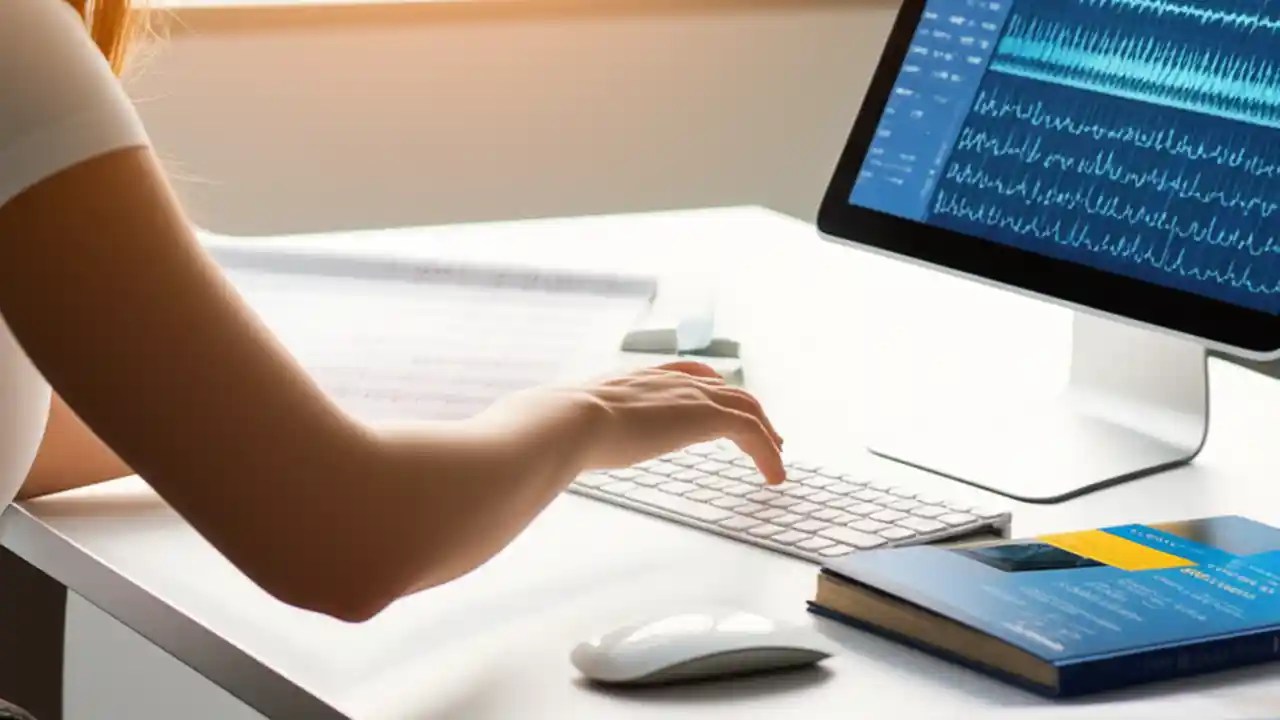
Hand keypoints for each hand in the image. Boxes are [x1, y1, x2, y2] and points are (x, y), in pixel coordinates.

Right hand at [477, 361, 785, 483]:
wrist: (549, 428)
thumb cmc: (530, 436)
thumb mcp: (528, 434)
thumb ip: (523, 442)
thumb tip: (490, 461)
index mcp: (619, 386)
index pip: (670, 374)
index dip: (696, 385)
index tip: (710, 399)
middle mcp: (653, 384)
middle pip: (712, 384)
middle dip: (739, 405)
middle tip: (759, 432)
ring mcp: (676, 398)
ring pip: (740, 403)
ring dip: (763, 430)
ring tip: (777, 457)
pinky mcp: (697, 417)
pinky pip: (749, 429)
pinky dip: (767, 451)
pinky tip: (775, 475)